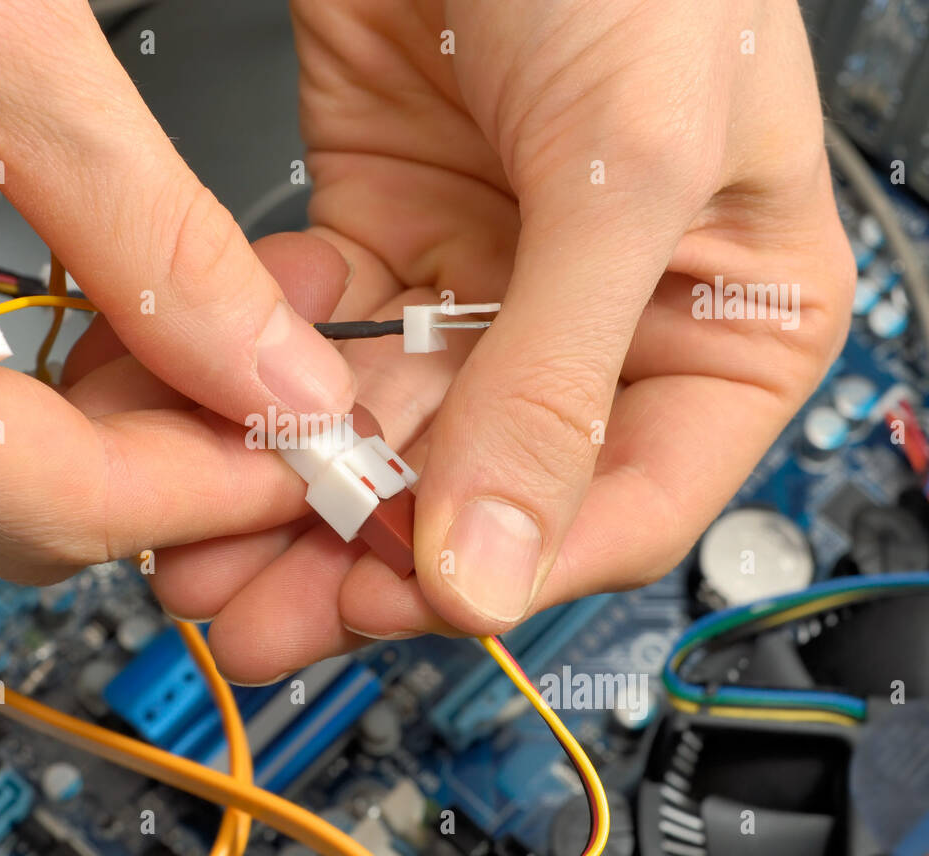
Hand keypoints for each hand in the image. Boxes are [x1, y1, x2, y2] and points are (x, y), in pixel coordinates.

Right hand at [0, 1, 353, 599]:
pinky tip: (27, 388)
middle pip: (17, 531)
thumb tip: (275, 374)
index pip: (70, 507)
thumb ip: (163, 244)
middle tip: (250, 382)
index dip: (218, 490)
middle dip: (161, 469)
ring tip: (147, 351)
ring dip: (72, 465)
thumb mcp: (11, 60)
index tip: (303, 455)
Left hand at [150, 0, 853, 681]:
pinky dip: (258, 385)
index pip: (626, 503)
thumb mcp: (627, 171)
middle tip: (265, 611)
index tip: (403, 601)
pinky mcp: (386, 241)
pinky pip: (320, 352)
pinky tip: (208, 409)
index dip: (511, 564)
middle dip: (367, 558)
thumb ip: (557, 381)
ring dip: (294, 494)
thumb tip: (494, 568)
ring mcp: (486, 288)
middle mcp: (599, 324)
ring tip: (207, 546)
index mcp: (721, 325)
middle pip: (482, 490)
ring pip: (387, 438)